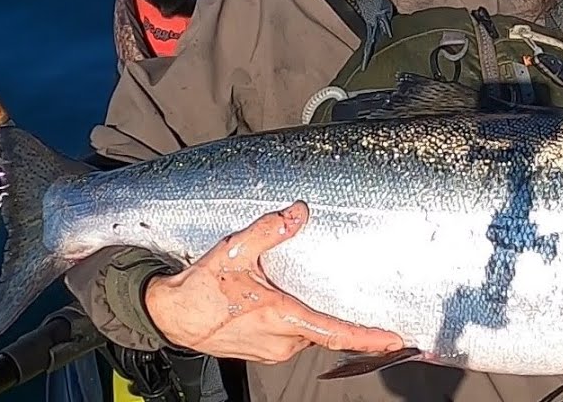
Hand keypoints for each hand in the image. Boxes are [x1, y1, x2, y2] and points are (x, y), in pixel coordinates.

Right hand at [143, 200, 405, 363]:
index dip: (367, 338)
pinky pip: (293, 338)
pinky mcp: (262, 349)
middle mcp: (281, 340)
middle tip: (371, 316)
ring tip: (320, 300)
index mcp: (282, 317)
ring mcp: (272, 348)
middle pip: (325, 333)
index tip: (393, 339)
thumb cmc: (200, 288)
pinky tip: (292, 306)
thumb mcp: (235, 251)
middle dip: (345, 325)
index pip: (335, 333)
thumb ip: (269, 230)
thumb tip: (298, 213)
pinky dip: (301, 324)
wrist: (169, 316)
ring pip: (308, 335)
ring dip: (318, 321)